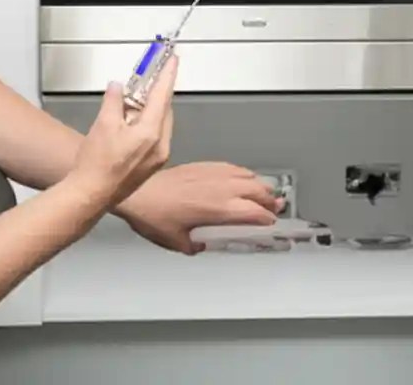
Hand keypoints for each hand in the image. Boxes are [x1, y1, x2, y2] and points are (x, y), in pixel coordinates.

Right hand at [69, 57, 177, 207]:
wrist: (90, 195)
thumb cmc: (96, 163)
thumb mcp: (103, 123)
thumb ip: (114, 101)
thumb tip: (118, 87)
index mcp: (151, 133)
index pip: (163, 96)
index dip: (167, 75)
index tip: (173, 61)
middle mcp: (161, 146)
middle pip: (164, 111)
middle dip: (156, 94)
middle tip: (147, 80)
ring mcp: (157, 158)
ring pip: (160, 125)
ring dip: (149, 111)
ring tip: (131, 103)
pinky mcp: (150, 166)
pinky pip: (155, 138)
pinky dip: (146, 126)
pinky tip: (131, 124)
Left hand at [116, 162, 284, 254]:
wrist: (137, 193)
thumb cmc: (154, 216)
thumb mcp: (177, 241)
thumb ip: (194, 245)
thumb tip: (200, 245)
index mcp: (219, 209)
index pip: (254, 212)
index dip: (266, 218)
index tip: (270, 223)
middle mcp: (220, 189)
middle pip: (257, 191)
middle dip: (269, 200)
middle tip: (275, 207)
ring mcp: (213, 174)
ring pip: (247, 176)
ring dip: (259, 185)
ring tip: (265, 191)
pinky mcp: (203, 166)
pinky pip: (231, 167)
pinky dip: (242, 173)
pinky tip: (242, 177)